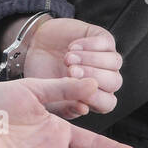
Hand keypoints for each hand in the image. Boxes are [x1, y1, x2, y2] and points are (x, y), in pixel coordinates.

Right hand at [0, 16, 122, 115]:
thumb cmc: (42, 75)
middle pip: (114, 82)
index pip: (107, 103)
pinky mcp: (102, 38)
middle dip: (92, 76)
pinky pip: (106, 43)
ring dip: (91, 59)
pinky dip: (90, 45)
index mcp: (95, 97)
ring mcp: (105, 58)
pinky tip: (72, 46)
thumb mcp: (47, 97)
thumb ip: (64, 108)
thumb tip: (84, 109)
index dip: (94, 98)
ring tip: (68, 58)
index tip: (74, 91)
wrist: (33, 48)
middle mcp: (104, 78)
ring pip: (114, 62)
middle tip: (71, 71)